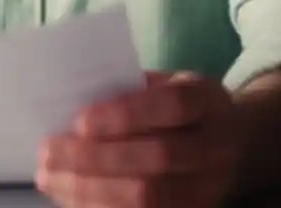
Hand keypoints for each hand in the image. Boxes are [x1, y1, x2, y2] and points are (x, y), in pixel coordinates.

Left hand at [36, 72, 240, 207]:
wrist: (231, 145)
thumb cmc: (180, 109)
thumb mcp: (166, 84)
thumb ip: (129, 90)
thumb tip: (70, 102)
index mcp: (208, 101)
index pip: (173, 106)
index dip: (126, 115)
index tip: (80, 120)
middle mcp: (215, 148)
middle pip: (159, 158)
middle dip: (96, 158)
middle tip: (49, 151)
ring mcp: (207, 188)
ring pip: (149, 198)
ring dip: (90, 190)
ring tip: (49, 176)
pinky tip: (68, 196)